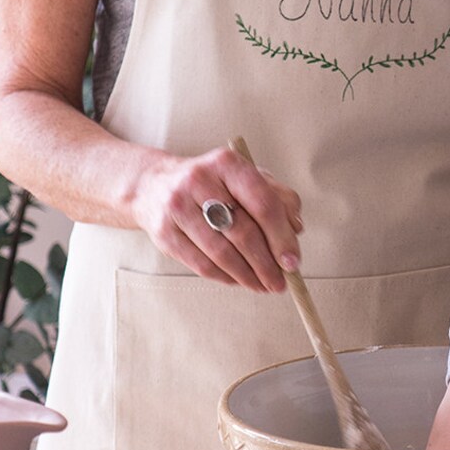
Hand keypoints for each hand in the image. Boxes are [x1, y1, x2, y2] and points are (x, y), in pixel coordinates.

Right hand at [132, 146, 302, 291]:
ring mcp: (178, 207)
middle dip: (266, 264)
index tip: (292, 261)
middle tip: (280, 282)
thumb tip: (295, 229)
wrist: (154, 185)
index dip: (281, 237)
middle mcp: (200, 181)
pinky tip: (239, 280)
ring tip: (263, 285)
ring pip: (222, 253)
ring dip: (248, 276)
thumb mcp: (246, 178)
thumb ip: (277, 197)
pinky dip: (225, 277)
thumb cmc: (212, 183)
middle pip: (243, 232)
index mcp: (227, 163)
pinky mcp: (164, 233)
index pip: (263, 203)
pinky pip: (201, 264)